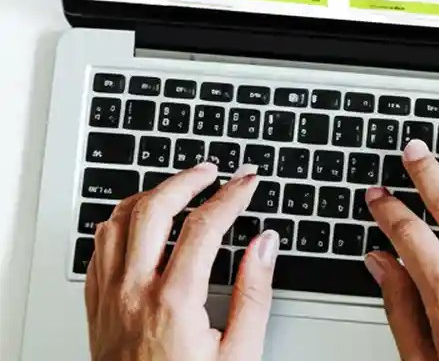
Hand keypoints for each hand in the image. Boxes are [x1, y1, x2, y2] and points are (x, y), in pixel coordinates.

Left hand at [85, 162, 279, 360]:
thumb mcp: (239, 353)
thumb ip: (255, 293)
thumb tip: (265, 245)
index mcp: (173, 302)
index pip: (204, 226)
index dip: (231, 195)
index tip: (248, 182)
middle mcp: (133, 293)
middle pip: (153, 209)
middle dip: (187, 180)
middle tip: (213, 171)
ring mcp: (108, 299)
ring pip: (117, 222)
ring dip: (149, 196)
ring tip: (177, 188)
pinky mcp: (96, 309)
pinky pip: (98, 248)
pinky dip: (120, 222)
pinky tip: (139, 223)